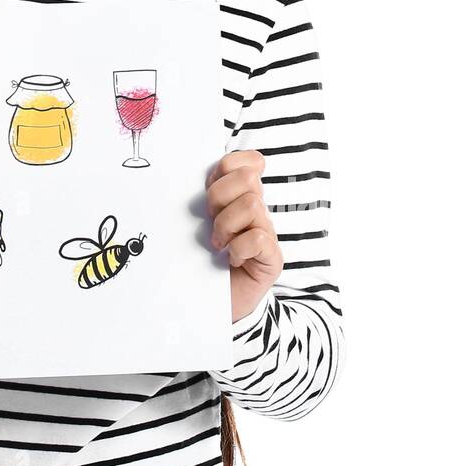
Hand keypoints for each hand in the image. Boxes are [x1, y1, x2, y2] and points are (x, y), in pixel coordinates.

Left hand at [206, 148, 281, 323]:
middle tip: (210, 220)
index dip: (226, 168)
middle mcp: (256, 210)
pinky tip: (231, 260)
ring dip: (226, 226)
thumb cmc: (201, 260)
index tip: (208, 189)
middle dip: (219, 197)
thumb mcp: (196, 223)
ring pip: (251, 205)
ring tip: (218, 244)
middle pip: (246, 177)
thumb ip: (198, 198)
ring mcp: (267, 232)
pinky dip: (238, 249)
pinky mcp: (272, 258)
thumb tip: (193, 176)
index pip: (245, 161)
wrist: (211, 303)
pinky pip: (258, 238)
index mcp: (237, 196)